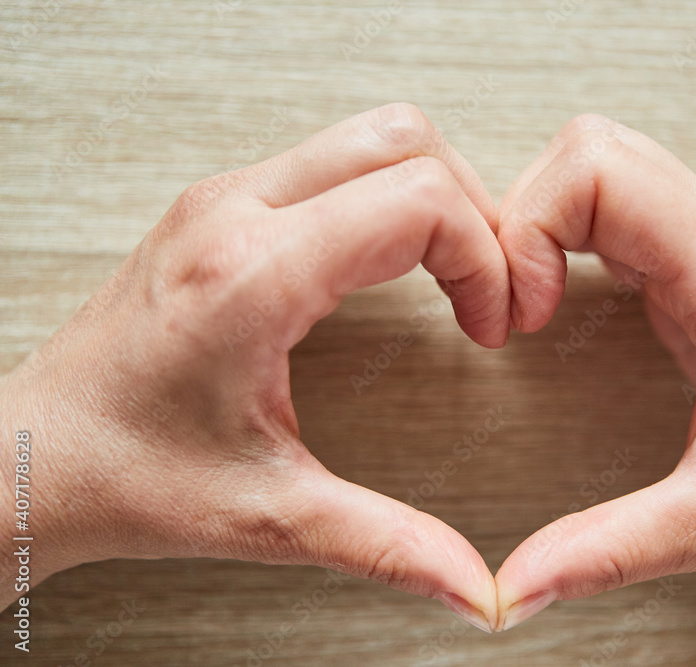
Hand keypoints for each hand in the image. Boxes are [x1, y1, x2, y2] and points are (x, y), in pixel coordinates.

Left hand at [0, 103, 506, 631]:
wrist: (36, 456)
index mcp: (251, 276)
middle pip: (404, 139)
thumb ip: (387, 545)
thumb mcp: (268, 516)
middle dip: (472, 211)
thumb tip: (476, 586)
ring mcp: (222, 199)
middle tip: (481, 290)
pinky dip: (388, 198)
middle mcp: (233, 214)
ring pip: (371, 134)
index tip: (488, 326)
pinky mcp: (219, 207)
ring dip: (431, 196)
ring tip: (448, 274)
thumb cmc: (125, 474)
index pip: (418, 200)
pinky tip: (390, 265)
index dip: (484, 259)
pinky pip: (333, 160)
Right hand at [494, 115, 695, 664]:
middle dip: (523, 219)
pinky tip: (560, 298)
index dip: (530, 230)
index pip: (599, 171)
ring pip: (599, 163)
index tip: (521, 315)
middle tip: (515, 309)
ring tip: (530, 305)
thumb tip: (512, 586)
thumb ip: (611, 550)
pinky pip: (617, 201)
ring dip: (542, 223)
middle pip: (590, 149)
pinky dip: (565, 235)